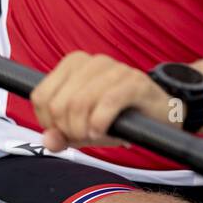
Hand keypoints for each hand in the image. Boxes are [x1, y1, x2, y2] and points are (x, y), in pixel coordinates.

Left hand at [30, 51, 173, 152]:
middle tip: (83, 137)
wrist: (162, 114)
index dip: (47, 122)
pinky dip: (100, 124)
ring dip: (84, 130)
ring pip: (79, 103)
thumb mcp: (84, 128)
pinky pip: (106, 103)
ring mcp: (116, 69)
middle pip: (58, 103)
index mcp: (74, 64)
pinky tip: (103, 132)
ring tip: (95, 135)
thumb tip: (48, 141)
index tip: (64, 132)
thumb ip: (62, 134)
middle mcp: (93, 61)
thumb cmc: (119, 117)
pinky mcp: (136, 82)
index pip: (41, 96)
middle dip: (67, 129)